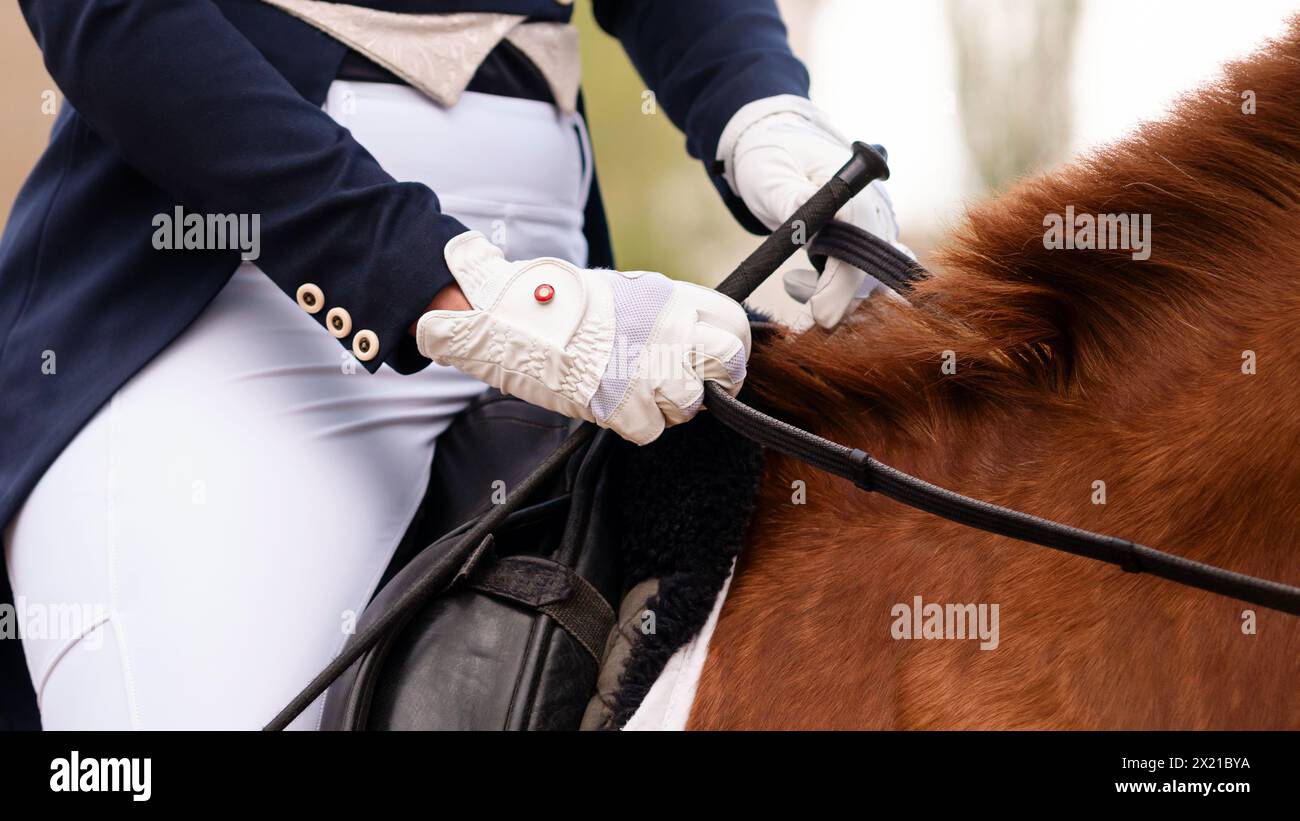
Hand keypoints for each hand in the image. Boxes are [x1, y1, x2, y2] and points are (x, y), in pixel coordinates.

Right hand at [415, 232, 750, 444]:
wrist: (513, 320)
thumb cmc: (562, 305)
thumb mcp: (624, 293)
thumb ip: (663, 315)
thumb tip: (692, 336)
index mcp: (670, 299)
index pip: (735, 325)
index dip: (732, 349)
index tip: (718, 364)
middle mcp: (669, 333)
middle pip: (730, 366)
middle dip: (718, 384)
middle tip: (692, 389)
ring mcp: (650, 371)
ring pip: (690, 405)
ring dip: (668, 407)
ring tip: (637, 392)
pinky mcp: (625, 405)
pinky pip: (651, 430)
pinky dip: (634, 425)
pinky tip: (614, 406)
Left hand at [718, 95, 912, 328]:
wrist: (780, 145)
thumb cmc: (773, 155)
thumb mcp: (771, 173)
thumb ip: (788, 197)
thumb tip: (802, 216)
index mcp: (857, 195)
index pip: (861, 252)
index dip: (842, 288)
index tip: (819, 313)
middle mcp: (875, 215)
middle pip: (874, 275)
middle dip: (839, 300)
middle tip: (795, 295)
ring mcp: (874, 231)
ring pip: (870, 282)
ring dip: (835, 297)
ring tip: (791, 281)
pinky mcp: (864, 244)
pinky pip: (861, 279)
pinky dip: (836, 293)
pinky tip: (802, 282)